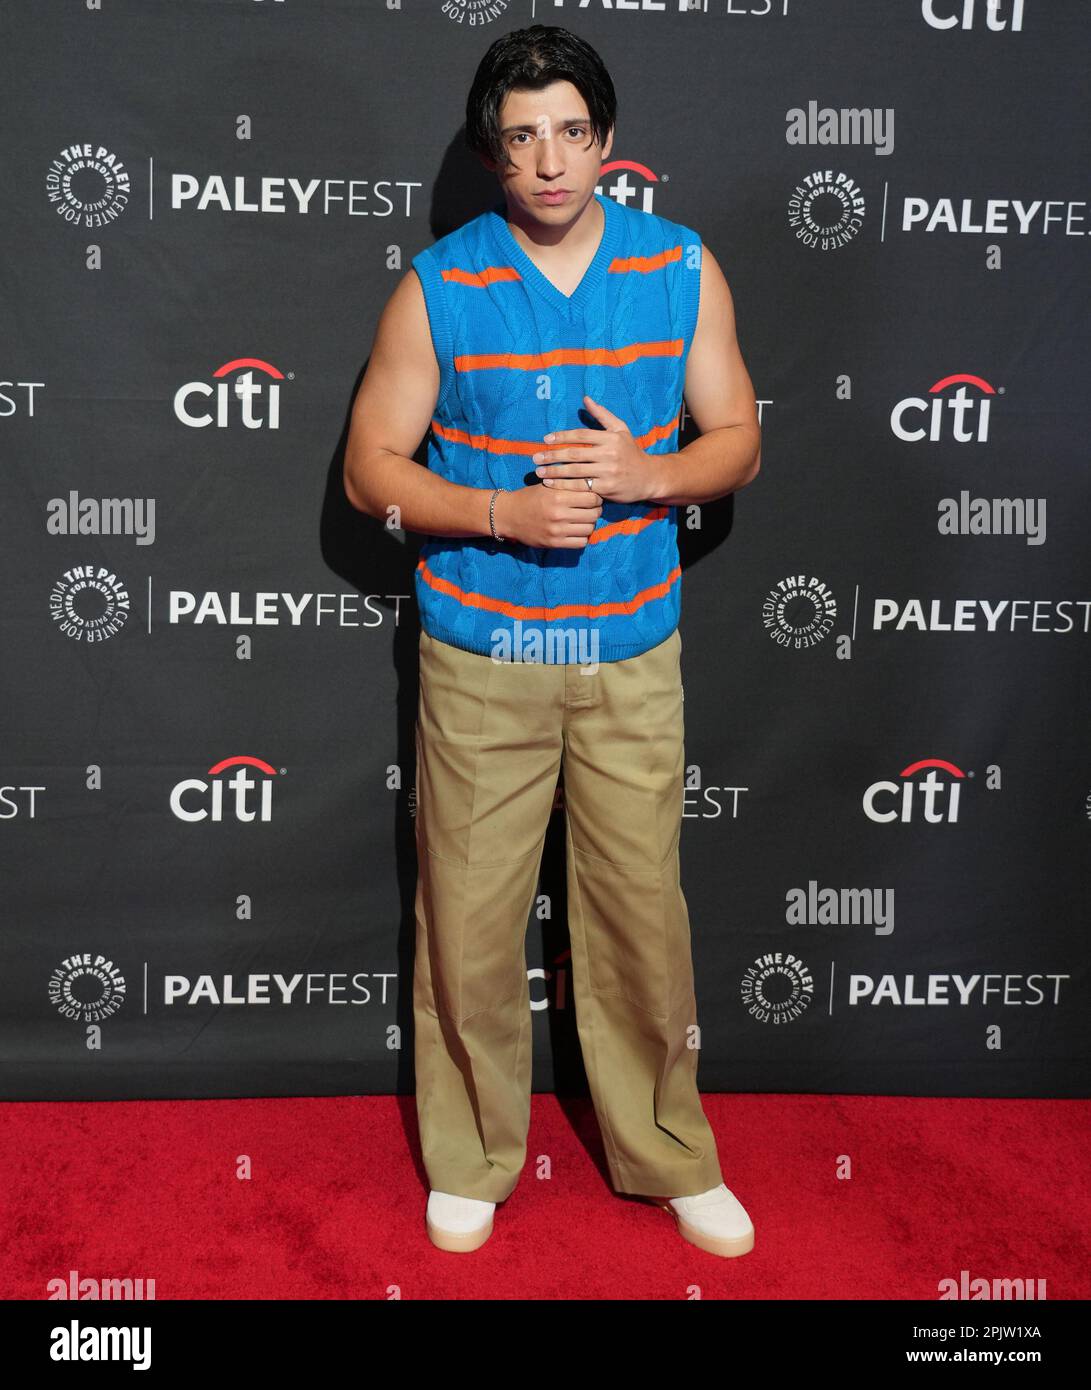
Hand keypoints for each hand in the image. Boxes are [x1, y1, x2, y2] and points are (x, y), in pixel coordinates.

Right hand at [493, 480, 601, 548]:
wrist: (508, 515)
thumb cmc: (530, 497)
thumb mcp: (547, 485)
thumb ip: (568, 484)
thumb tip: (592, 484)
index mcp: (558, 496)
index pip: (592, 498)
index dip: (596, 498)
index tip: (594, 498)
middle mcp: (558, 514)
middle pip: (593, 514)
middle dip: (596, 511)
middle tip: (592, 510)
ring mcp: (556, 530)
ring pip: (589, 529)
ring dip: (590, 525)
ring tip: (584, 521)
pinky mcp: (554, 543)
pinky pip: (580, 543)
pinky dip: (582, 537)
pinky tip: (577, 532)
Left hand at [532, 395, 660, 503]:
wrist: (649, 477)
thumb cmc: (631, 452)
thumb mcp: (621, 430)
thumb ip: (602, 415)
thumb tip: (585, 398)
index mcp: (611, 438)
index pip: (581, 435)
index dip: (562, 436)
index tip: (546, 440)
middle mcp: (610, 454)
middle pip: (575, 454)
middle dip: (552, 456)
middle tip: (535, 458)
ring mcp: (608, 472)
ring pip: (576, 471)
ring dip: (554, 472)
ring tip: (539, 472)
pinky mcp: (607, 489)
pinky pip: (581, 487)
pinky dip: (564, 486)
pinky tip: (551, 484)